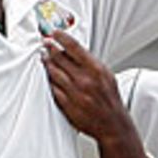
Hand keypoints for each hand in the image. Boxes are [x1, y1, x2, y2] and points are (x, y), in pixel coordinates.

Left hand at [42, 29, 149, 157]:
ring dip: (47, 64)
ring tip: (44, 58)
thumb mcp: (106, 76)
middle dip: (50, 49)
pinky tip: (49, 77)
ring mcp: (75, 93)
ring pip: (54, 72)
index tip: (54, 33)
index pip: (74, 47)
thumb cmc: (110, 100)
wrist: (113, 124)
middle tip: (45, 44)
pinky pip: (53, 88)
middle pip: (60, 58)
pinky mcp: (67, 104)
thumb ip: (91, 63)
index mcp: (96, 70)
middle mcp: (85, 80)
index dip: (61, 37)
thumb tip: (74, 51)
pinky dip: (50, 81)